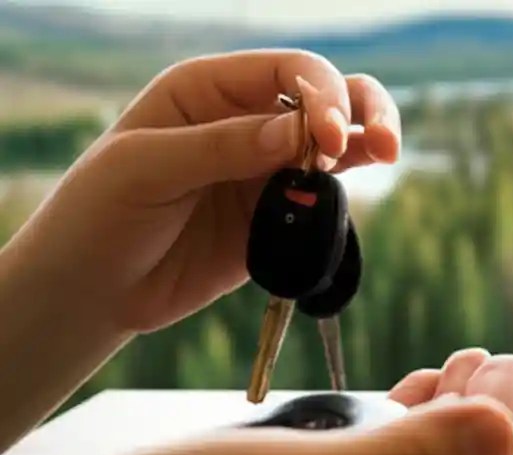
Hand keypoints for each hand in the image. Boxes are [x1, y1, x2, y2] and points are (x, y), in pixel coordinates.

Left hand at [13, 49, 398, 333]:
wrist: (92, 291)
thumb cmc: (100, 215)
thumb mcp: (146, 168)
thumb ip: (223, 146)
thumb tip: (301, 132)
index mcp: (209, 90)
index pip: (290, 72)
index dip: (322, 97)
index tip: (327, 141)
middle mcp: (246, 121)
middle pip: (330, 97)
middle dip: (364, 110)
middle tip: (384, 144)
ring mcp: (267, 170)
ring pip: (340, 143)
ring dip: (369, 144)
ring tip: (387, 155)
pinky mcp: (279, 217)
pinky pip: (327, 200)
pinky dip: (344, 199)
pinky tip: (339, 210)